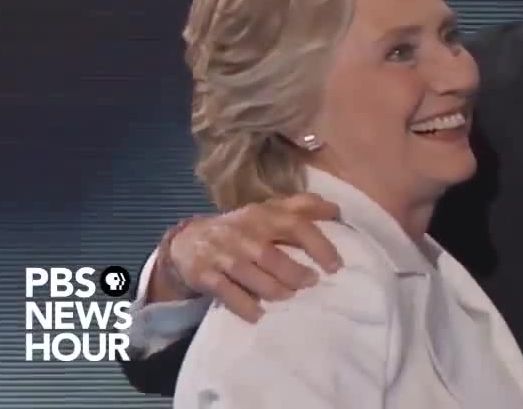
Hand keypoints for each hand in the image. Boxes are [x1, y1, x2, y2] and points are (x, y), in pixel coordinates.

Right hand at [151, 193, 342, 320]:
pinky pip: (225, 292)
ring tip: (289, 297)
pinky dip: (243, 305)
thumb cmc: (241, 229)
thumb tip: (336, 210)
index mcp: (263, 215)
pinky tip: (258, 315)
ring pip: (248, 274)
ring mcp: (221, 254)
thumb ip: (301, 208)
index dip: (318, 244)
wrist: (186, 240)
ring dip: (271, 289)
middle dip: (294, 272)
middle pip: (271, 255)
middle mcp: (242, 233)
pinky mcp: (204, 274)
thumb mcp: (267, 212)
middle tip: (312, 283)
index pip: (294, 225)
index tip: (336, 266)